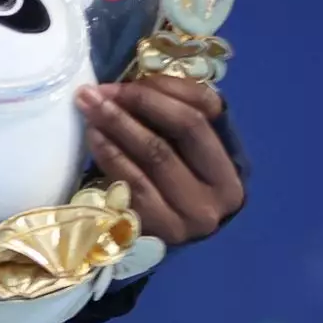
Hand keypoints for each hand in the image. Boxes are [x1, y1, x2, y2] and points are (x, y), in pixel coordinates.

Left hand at [75, 76, 242, 244]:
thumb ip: (174, 119)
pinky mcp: (164, 227)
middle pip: (183, 128)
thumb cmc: (172, 187)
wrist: (162, 242)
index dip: (165, 88)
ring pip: (155, 153)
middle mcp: (224, 190)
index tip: (125, 81)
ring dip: (117, 123)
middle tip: (98, 91)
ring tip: (89, 107)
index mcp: (233, 162)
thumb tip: (136, 80)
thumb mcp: (185, 154)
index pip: (206, 109)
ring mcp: (195, 212)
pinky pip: (132, 180)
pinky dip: (109, 153)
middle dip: (137, 102)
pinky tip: (93, 137)